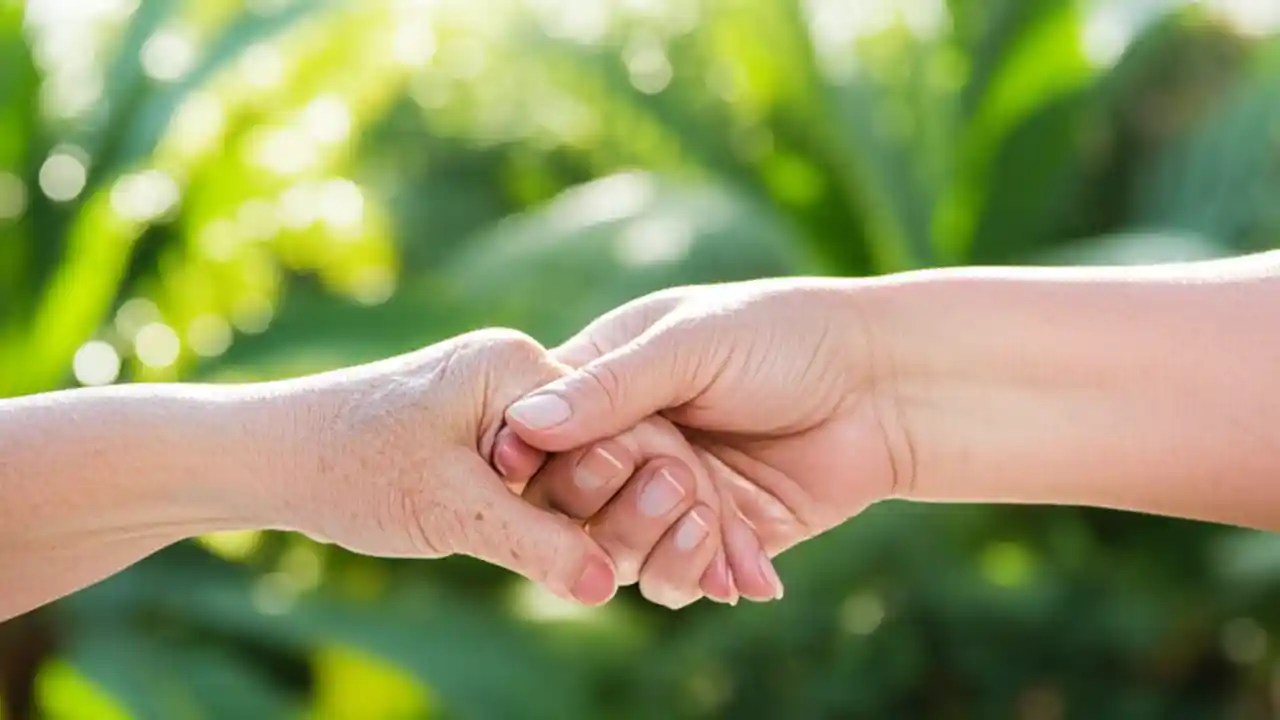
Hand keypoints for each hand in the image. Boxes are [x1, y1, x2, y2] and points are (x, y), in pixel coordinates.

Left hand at [277, 329, 616, 604]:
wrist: (270, 457)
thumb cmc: (351, 469)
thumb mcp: (452, 512)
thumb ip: (536, 544)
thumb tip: (607, 585)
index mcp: (519, 365)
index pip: (618, 422)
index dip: (631, 487)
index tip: (624, 544)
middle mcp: (519, 371)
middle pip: (604, 440)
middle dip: (606, 501)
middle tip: (603, 558)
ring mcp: (502, 400)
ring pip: (575, 460)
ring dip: (576, 511)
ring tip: (572, 558)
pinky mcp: (483, 430)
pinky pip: (542, 469)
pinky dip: (548, 510)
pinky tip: (546, 548)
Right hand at [504, 280, 910, 598]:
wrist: (882, 386)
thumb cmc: (784, 337)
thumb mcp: (691, 344)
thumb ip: (610, 386)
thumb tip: (521, 425)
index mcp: (605, 382)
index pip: (537, 438)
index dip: (546, 462)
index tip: (567, 467)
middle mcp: (628, 443)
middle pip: (570, 507)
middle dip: (615, 500)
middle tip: (676, 472)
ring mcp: (667, 494)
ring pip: (617, 554)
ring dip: (657, 542)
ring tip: (708, 510)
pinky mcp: (712, 537)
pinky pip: (675, 580)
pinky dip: (702, 575)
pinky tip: (746, 566)